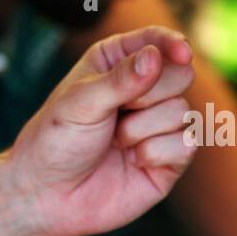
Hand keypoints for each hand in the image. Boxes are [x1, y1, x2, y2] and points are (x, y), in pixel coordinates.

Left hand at [0, 26, 195, 235]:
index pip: (156, 40)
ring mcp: (159, 124)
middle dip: (151, 94)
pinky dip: (157, 152)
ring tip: (116, 140)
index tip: (182, 52)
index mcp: (116, 62)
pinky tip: (132, 160)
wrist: (48, 195)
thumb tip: (155, 58)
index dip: (172, 43)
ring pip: (185, 110)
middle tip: (120, 111)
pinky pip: (188, 144)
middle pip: (181, 74)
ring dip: (144, 128)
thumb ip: (120, 80)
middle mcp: (143, 89)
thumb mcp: (81, 102)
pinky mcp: (170, 158)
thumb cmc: (56, 140)